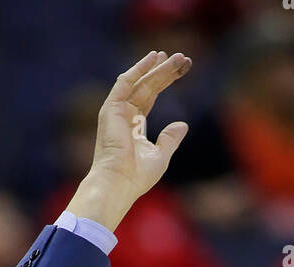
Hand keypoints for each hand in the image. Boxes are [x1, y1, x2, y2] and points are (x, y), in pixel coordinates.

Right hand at [66, 50, 190, 230]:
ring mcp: (116, 111)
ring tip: (174, 55)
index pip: (150, 97)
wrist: (118, 184)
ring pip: (139, 82)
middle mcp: (123, 116)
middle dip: (164, 72)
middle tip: (181, 58)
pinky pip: (125, 82)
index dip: (164, 82)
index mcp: (133, 127)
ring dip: (156, 68)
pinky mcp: (111, 109)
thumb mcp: (160, 156)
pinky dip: (138, 69)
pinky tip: (153, 58)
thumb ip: (169, 139)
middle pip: (147, 87)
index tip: (180, 70)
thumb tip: (182, 124)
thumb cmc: (136, 177)